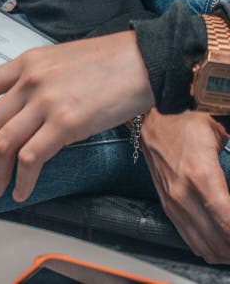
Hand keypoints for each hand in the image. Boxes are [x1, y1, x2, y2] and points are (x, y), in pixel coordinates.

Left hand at [0, 31, 154, 201]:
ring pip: (4, 145)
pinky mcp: (66, 122)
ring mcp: (46, 102)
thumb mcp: (57, 62)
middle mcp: (28, 82)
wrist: (143, 60)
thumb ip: (31, 84)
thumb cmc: (105, 62)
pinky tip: (22, 189)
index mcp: (23, 64)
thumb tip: (15, 116)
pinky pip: (32, 158)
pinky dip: (23, 180)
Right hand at [142, 109, 229, 263]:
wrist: (150, 120)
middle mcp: (184, 195)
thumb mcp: (218, 134)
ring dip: (225, 252)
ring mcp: (173, 202)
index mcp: (201, 176)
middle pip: (219, 240)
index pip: (227, 221)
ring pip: (204, 245)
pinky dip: (208, 248)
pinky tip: (220, 248)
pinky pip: (189, 238)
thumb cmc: (186, 123)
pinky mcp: (167, 205)